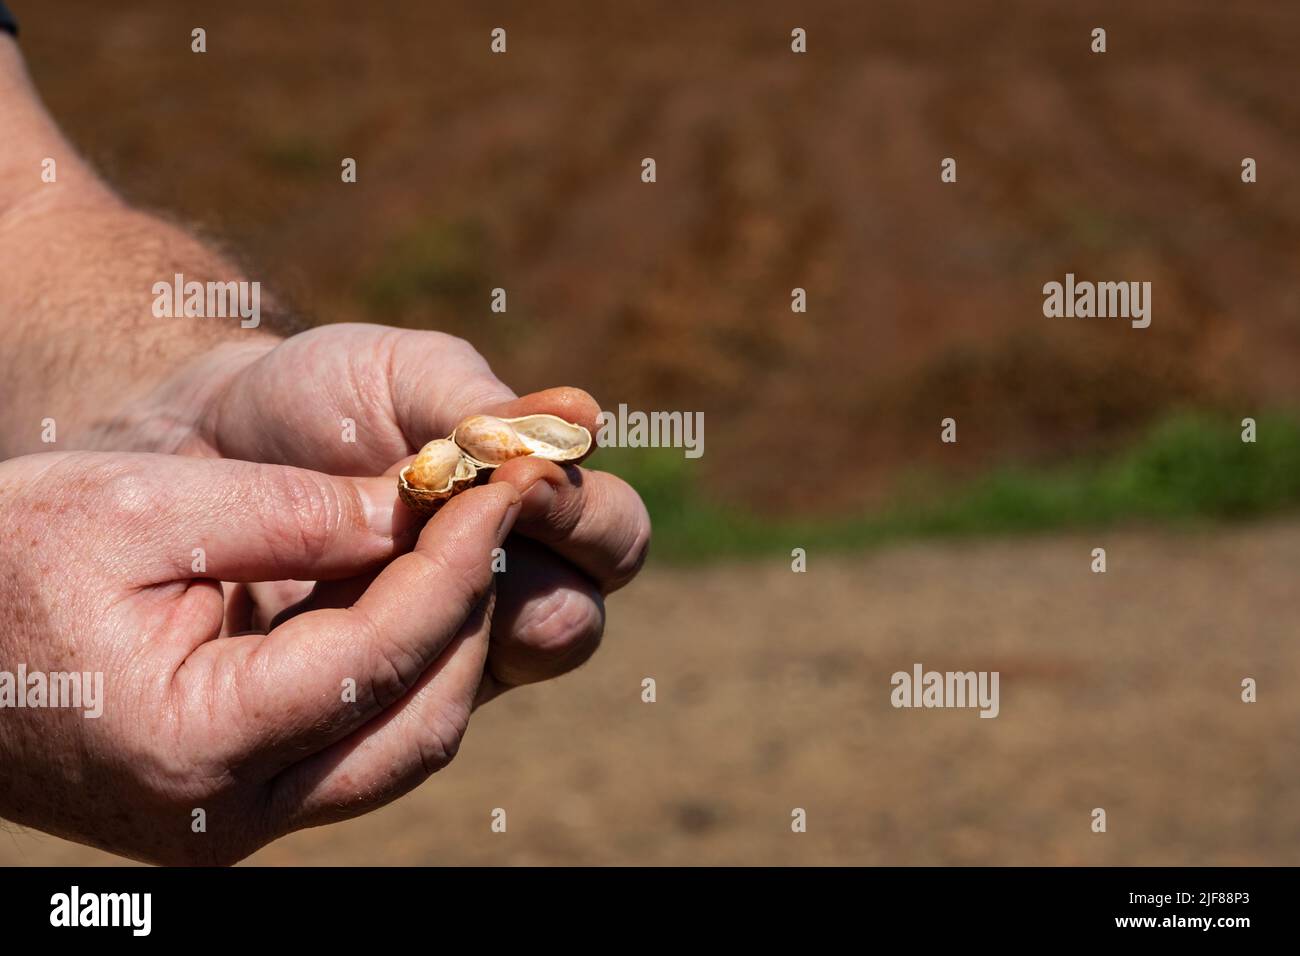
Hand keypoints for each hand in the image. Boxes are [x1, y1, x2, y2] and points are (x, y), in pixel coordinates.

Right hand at [0, 450, 519, 863]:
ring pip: (403, 744)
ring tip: (461, 542)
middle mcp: (227, 813)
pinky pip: (360, 743)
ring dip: (447, 643)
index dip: (458, 562)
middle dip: (472, 609)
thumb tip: (416, 509)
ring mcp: (234, 821)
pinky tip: (408, 586)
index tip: (507, 483)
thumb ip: (290, 511)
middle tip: (496, 512)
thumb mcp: (138, 506)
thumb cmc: (7, 559)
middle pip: (421, 722)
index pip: (384, 653)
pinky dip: (400, 667)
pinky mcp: (238, 803)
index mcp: (194, 741)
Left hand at [115, 323, 650, 699]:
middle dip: (532, 580)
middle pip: (576, 621)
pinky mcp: (379, 691)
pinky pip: (413, 702)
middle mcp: (513, 588)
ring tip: (383, 573)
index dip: (580, 516)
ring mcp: (448, 648)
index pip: (615, 538)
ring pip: (490, 678)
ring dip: (457, 623)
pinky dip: (386, 657)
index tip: (517, 480)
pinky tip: (328, 615)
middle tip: (451, 535)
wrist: (201, 444)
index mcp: (540, 512)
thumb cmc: (320, 397)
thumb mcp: (402, 376)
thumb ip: (485, 406)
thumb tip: (585, 420)